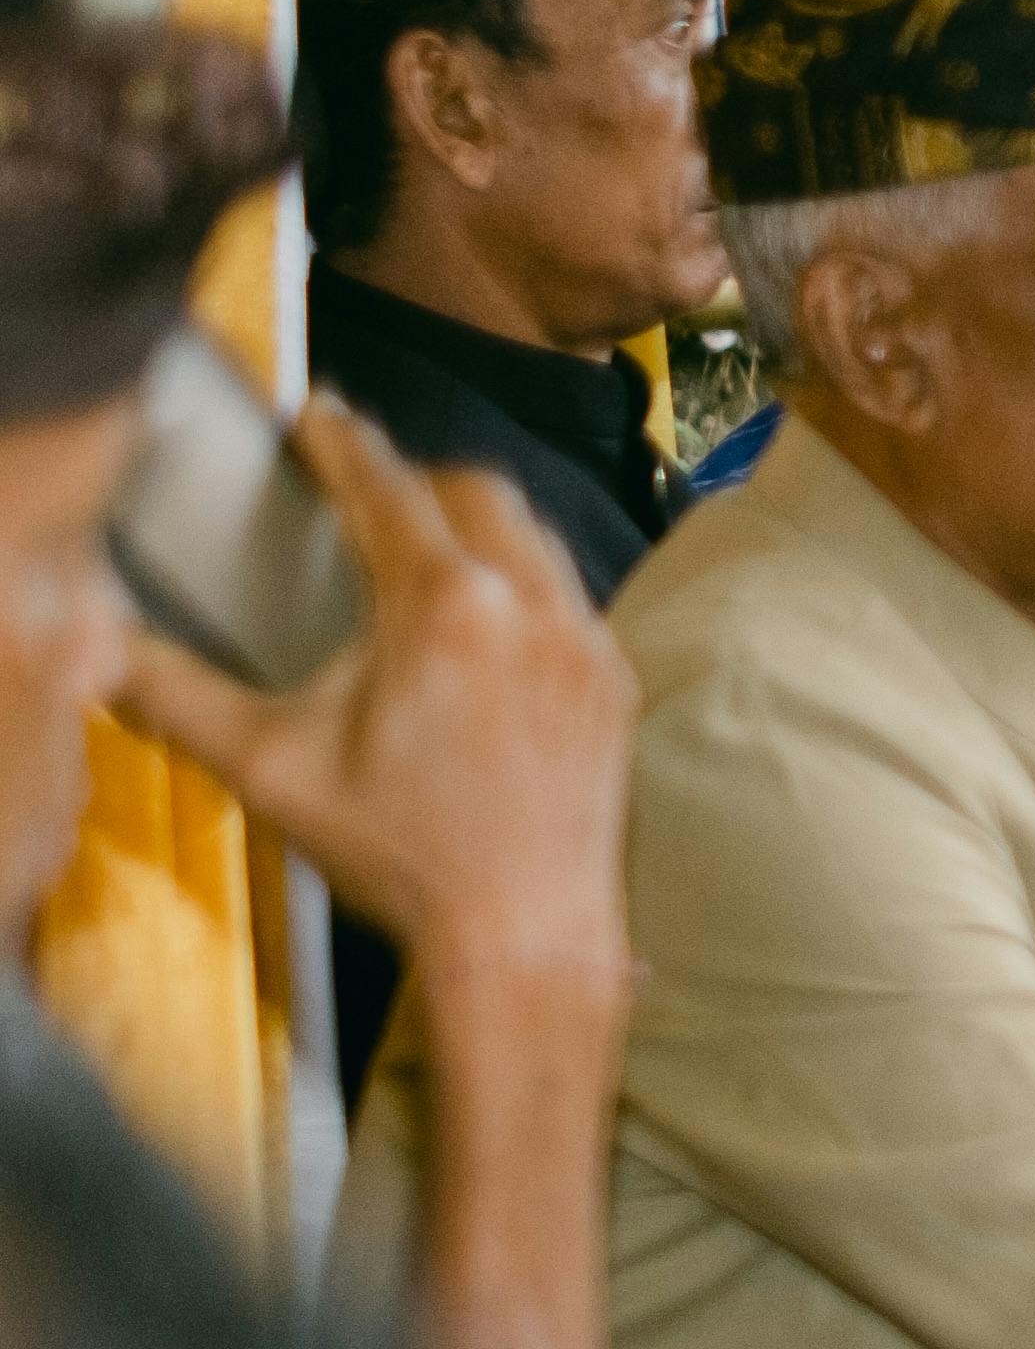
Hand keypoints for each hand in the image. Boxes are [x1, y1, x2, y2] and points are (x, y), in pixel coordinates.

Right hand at [114, 400, 633, 1023]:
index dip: (343, 442)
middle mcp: (531, 606)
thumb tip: (105, 649)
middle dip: (417, 477)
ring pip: (536, 537)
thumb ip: (178, 695)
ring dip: (480, 526)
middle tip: (366, 488)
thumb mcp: (269, 768)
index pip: (385, 487)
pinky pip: (573, 598)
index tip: (320, 414)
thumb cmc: (401, 853)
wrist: (526, 934)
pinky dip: (527, 585)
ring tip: (425, 547)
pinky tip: (489, 626)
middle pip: (476, 491)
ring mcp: (587, 643)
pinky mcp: (616, 685)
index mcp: (444, 606)